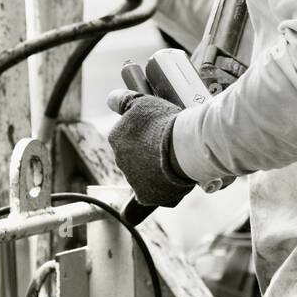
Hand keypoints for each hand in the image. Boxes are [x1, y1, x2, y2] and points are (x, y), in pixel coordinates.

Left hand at [106, 90, 195, 207]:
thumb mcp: (142, 102)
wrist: (185, 148)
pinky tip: (175, 180)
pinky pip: (153, 193)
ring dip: (156, 170)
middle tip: (169, 146)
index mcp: (116, 137)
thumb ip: (121, 100)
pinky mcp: (145, 197)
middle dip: (148, 153)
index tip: (158, 132)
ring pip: (144, 175)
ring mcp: (132, 180)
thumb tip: (110, 100)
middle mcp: (119, 160)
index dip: (143, 134)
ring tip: (177, 162)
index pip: (126, 137)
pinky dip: (163, 188)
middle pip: (134, 157)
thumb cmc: (165, 122)